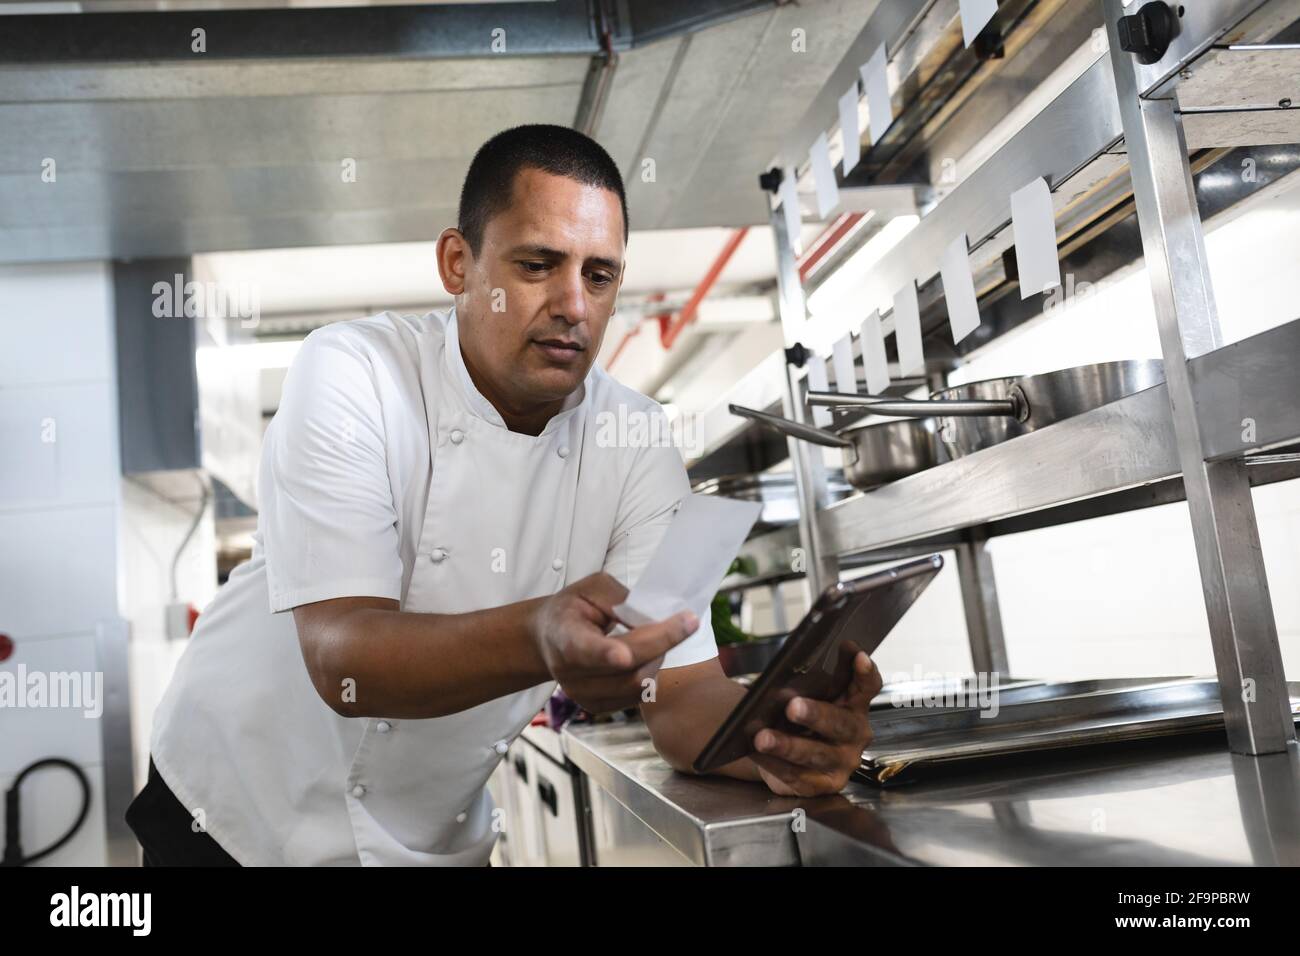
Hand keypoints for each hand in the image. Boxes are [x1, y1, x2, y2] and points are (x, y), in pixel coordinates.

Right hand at [529, 572, 698, 713]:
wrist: (547, 639)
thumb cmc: (574, 607)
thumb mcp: (592, 588)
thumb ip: (621, 599)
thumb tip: (652, 621)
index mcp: (564, 635)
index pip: (584, 649)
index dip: (605, 654)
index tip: (624, 655)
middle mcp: (569, 671)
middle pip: (628, 668)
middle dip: (664, 642)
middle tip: (687, 621)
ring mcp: (582, 694)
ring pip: (638, 683)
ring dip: (658, 657)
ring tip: (654, 636)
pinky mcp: (596, 707)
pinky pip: (638, 694)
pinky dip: (650, 671)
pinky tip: (643, 655)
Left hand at [750, 649, 881, 796]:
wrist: (784, 750)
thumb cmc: (796, 714)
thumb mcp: (803, 693)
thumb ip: (802, 678)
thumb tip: (773, 666)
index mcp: (854, 704)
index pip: (867, 686)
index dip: (865, 672)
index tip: (857, 656)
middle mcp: (855, 733)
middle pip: (841, 723)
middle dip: (816, 714)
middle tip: (792, 706)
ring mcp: (842, 762)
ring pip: (816, 754)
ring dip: (788, 745)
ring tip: (762, 737)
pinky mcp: (823, 785)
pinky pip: (797, 775)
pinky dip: (775, 764)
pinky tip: (757, 753)